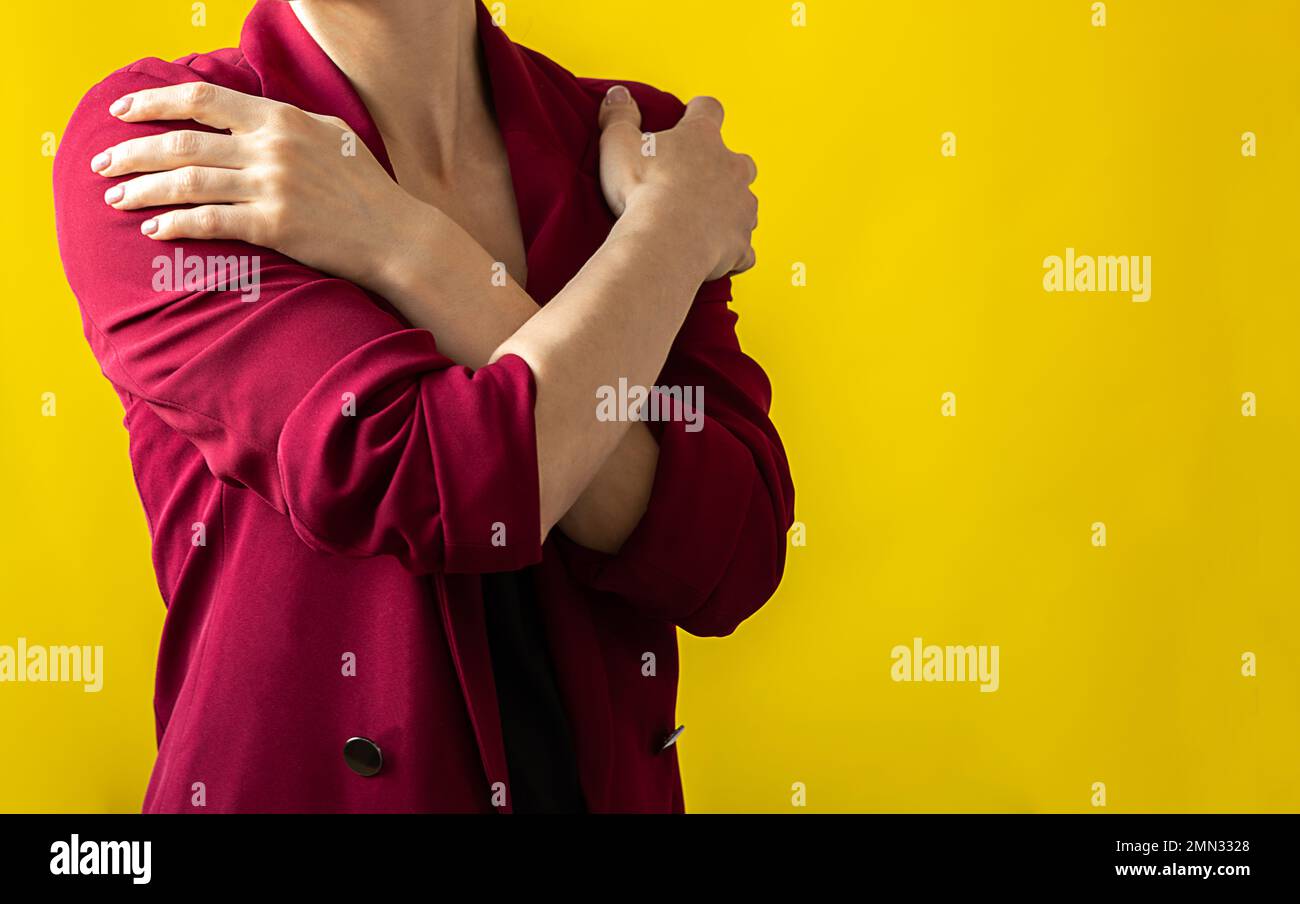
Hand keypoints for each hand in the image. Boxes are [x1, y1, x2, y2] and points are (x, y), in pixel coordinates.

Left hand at [91, 82, 419, 294]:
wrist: (397, 236)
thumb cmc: (367, 188)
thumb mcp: (332, 136)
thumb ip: (287, 122)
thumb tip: (248, 113)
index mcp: (280, 120)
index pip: (202, 100)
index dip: (154, 102)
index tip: (121, 111)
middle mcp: (271, 149)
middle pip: (182, 143)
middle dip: (132, 152)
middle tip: (102, 165)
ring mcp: (272, 187)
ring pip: (188, 182)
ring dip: (143, 190)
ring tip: (115, 200)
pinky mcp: (275, 226)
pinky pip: (211, 222)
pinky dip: (176, 225)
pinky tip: (155, 230)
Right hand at [597, 86, 757, 281]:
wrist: (664, 243)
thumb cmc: (641, 191)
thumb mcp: (618, 144)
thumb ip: (618, 116)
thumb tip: (617, 94)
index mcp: (702, 139)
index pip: (709, 110)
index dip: (700, 112)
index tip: (689, 118)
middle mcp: (731, 169)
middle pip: (740, 161)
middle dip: (725, 169)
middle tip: (698, 181)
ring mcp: (741, 208)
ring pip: (745, 205)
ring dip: (730, 210)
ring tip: (704, 223)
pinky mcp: (741, 244)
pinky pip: (743, 250)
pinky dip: (732, 253)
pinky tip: (716, 259)